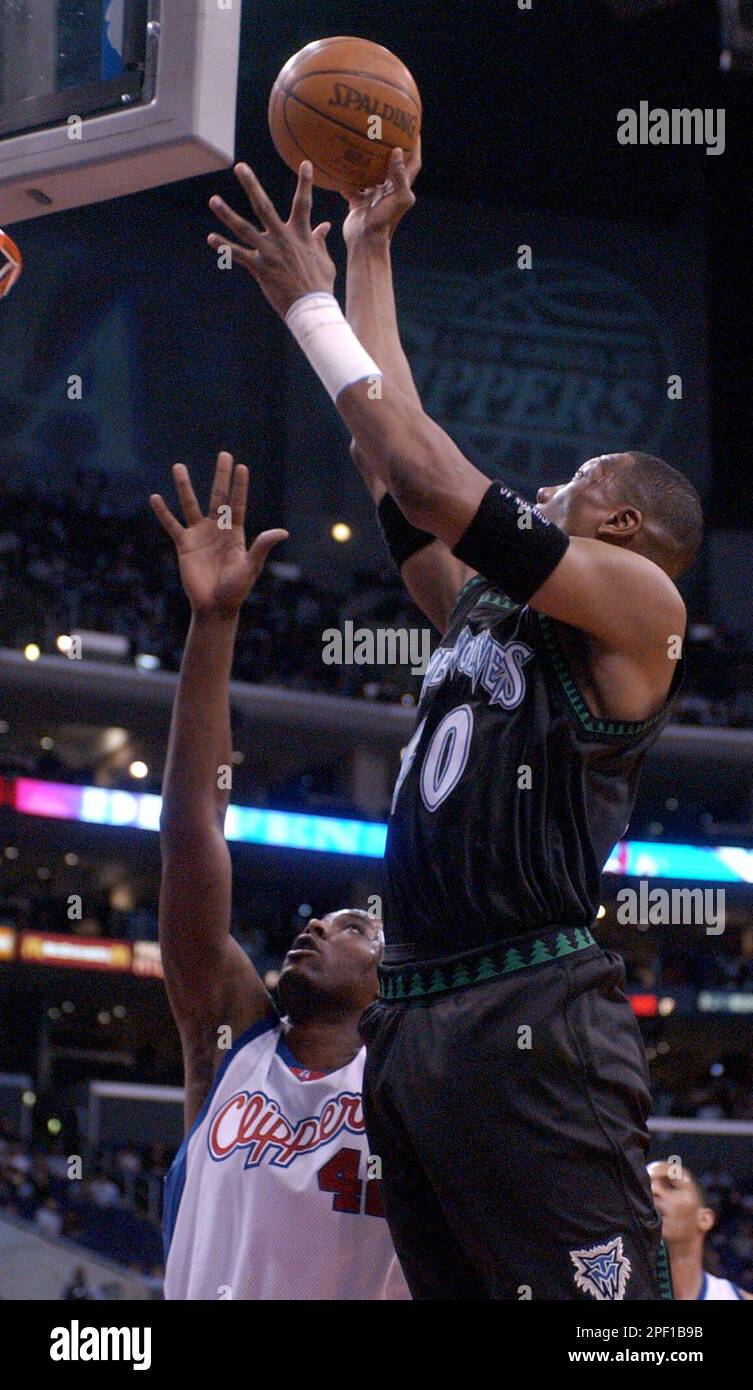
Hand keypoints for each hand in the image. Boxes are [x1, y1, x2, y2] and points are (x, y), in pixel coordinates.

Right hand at [150, 453, 287, 617]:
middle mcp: (217, 529)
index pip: (237, 503)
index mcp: (235, 532)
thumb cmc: (236, 589)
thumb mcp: (250, 567)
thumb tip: (282, 532)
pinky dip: (163, 512)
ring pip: (191, 504)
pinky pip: (172, 525)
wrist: (214, 606)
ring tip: (178, 466)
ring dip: (185, 486)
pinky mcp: (184, 544)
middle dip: (221, 476)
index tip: (241, 467)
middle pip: (218, 496)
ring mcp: (199, 535)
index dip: (240, 486)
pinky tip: (155, 498)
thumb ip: (261, 547)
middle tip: (224, 454)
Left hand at [208, 161, 335, 318]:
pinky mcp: (260, 268)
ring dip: (227, 214)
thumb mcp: (324, 260)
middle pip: (264, 206)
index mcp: (301, 234)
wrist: (312, 308)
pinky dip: (224, 247)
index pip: (303, 203)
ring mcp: (269, 252)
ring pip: (244, 228)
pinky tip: (211, 238)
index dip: (306, 182)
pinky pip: (238, 255)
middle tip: (240, 167)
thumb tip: (324, 226)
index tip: (305, 163)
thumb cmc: (320, 285)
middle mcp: (283, 238)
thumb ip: (320, 240)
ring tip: (213, 200)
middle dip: (251, 185)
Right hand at [342, 138, 420, 247]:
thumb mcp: (397, 198)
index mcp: (401, 189)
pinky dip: (346, 178)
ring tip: (361, 142)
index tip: (413, 129)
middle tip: (384, 130)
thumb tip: (398, 151)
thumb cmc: (384, 222)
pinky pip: (352, 186)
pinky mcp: (358, 202)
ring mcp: (373, 197)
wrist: (364, 242)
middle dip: (390, 148)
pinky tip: (339, 163)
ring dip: (367, 161)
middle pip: (391, 165)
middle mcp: (388, 191)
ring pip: (370, 174)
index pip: (413, 163)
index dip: (416, 147)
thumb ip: (399, 176)